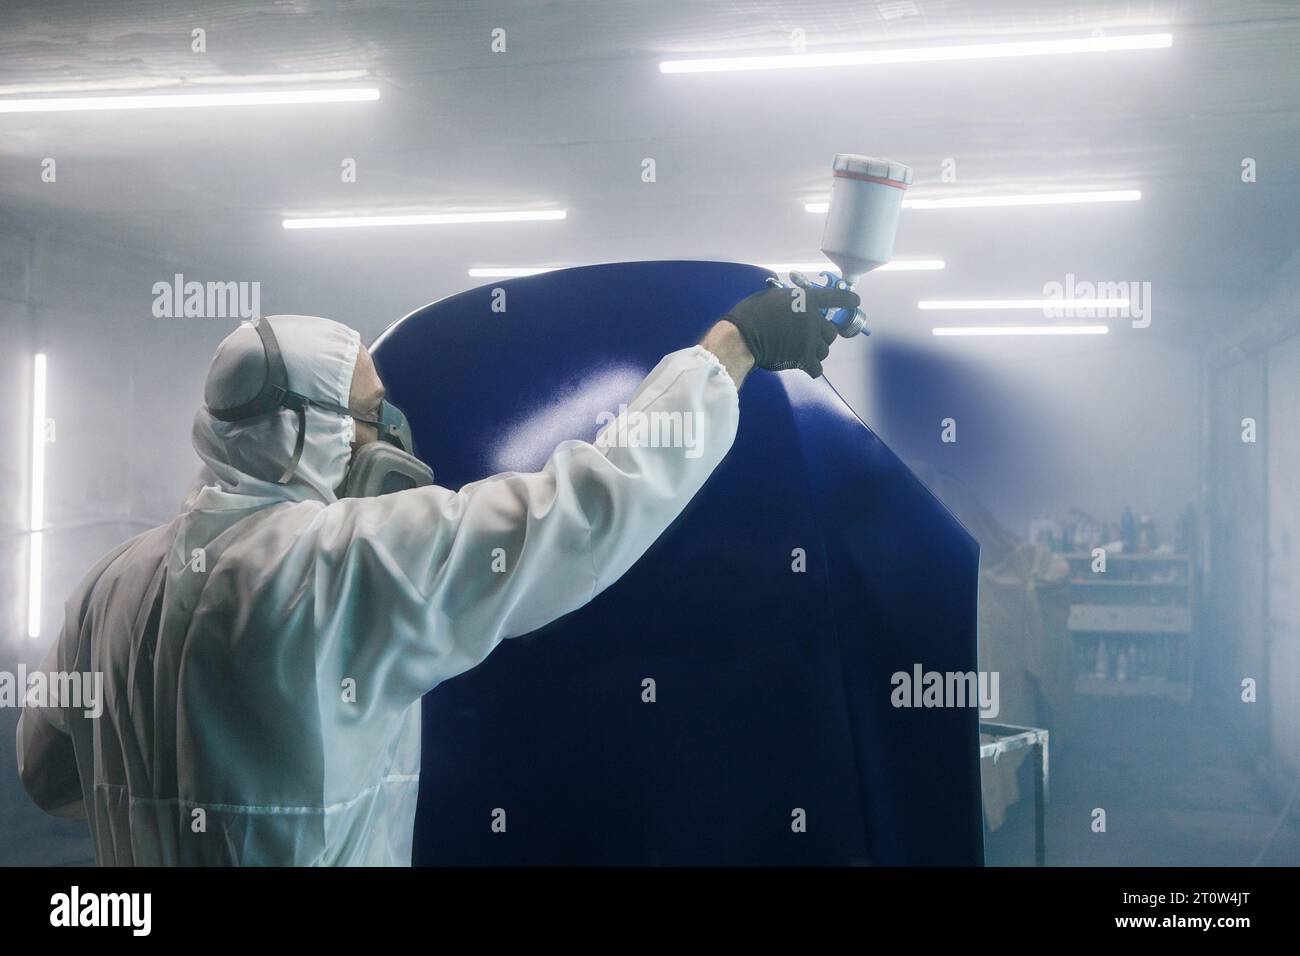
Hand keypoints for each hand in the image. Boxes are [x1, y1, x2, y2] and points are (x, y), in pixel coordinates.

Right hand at [720, 285, 859, 377]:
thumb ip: (787, 302)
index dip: (847, 299)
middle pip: (831, 332)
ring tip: (802, 352)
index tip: (856, 300)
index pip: (835, 297)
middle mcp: (813, 319)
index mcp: (806, 300)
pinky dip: (811, 368)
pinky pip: (816, 368)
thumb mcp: (770, 298)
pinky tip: (805, 367)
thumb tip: (788, 308)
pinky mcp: (804, 358)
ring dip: (816, 352)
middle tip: (810, 338)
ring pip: (824, 350)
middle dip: (823, 335)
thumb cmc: (750, 315)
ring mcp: (811, 340)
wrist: (742, 337)